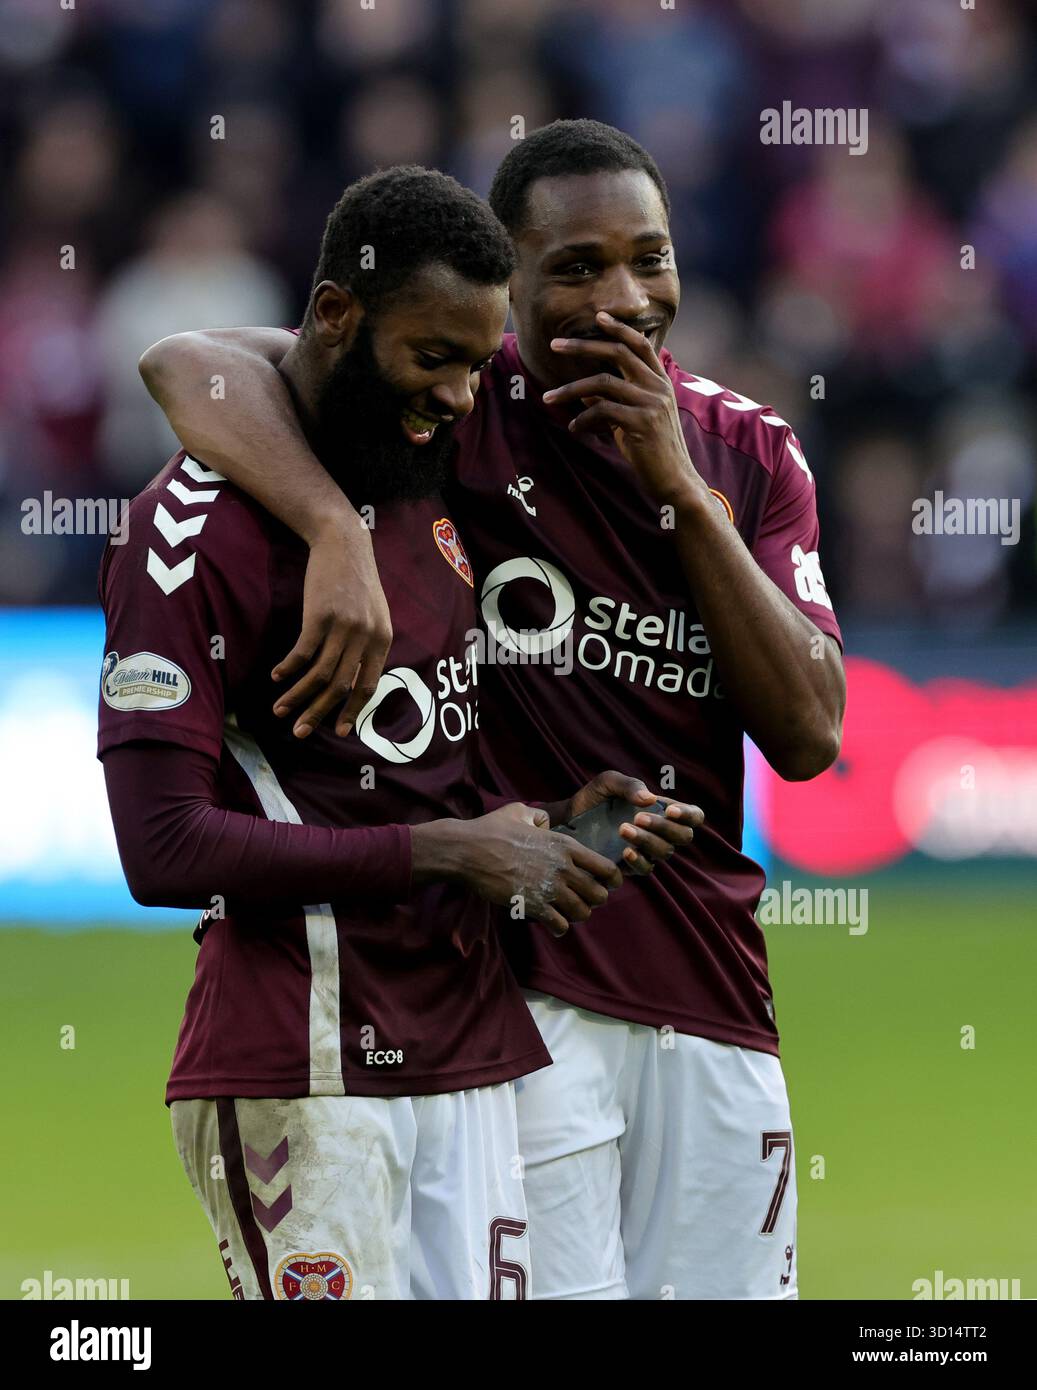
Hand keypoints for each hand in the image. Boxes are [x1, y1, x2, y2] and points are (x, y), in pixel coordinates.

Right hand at [271, 524, 392, 737]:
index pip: (368, 686)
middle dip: (318, 713)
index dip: (352, 711)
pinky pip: (302, 652)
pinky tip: (277, 677)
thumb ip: (368, 645)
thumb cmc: (356, 580)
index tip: (337, 731)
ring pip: (319, 674)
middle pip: (340, 686)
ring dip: (297, 696)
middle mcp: (366, 636)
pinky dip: (289, 669)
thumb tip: (353, 681)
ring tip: (280, 711)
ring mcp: (343, 626)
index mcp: (383, 639)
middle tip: (300, 732)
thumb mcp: (375, 613)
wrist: (343, 542)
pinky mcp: (320, 615)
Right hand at [413, 803, 622, 936]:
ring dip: (577, 914)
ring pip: (582, 913)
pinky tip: (552, 923)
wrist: (467, 851)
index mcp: (565, 845)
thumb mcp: (520, 811)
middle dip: (595, 899)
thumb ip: (539, 816)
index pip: (607, 868)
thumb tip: (545, 823)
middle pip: (599, 894)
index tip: (607, 883)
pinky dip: (559, 927)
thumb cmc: (491, 829)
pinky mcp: (532, 905)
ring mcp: (549, 889)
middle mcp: (563, 868)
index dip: (612, 879)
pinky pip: (559, 925)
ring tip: (568, 912)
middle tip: (584, 899)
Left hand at [542, 311, 705, 506]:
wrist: (675, 481)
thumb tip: (586, 389)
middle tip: (554, 345)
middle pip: (617, 352)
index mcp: (660, 382)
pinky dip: (583, 419)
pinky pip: (602, 411)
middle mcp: (658, 387)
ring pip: (602, 382)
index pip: (640, 344)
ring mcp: (651, 404)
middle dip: (583, 346)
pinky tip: (575, 430)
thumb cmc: (653, 451)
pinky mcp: (641, 423)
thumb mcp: (634, 419)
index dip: (619, 327)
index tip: (597, 316)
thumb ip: (615, 400)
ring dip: (570, 389)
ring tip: (547, 398)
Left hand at [563, 769, 704, 874]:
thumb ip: (630, 785)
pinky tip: (624, 851)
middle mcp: (659, 831)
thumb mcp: (608, 783)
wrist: (566, 819)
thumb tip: (650, 800)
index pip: (693, 816)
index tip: (670, 810)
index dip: (689, 815)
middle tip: (639, 817)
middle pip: (683, 837)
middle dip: (665, 828)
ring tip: (623, 829)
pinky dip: (639, 860)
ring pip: (665, 852)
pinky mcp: (630, 866)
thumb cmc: (592, 798)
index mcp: (661, 809)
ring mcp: (647, 850)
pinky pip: (646, 869)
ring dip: (648, 841)